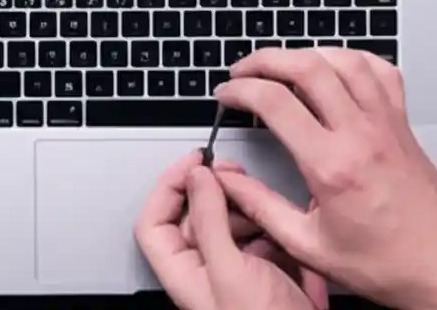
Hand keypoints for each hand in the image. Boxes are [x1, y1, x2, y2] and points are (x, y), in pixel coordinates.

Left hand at [135, 151, 328, 309]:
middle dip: (215, 191)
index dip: (169, 187)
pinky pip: (259, 237)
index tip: (194, 163)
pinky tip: (282, 224)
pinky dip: (270, 224)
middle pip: (194, 216)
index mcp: (183, 274)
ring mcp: (236, 272)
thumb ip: (210, 221)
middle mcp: (206, 272)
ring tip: (262, 201)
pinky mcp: (266, 273)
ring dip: (245, 206)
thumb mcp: (231, 270)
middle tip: (233, 174)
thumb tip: (197, 177)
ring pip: (229, 223)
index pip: (155, 222)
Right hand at [213, 48, 436, 308]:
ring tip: (282, 65)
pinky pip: (381, 71)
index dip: (241, 89)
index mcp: (333, 166)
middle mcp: (361, 135)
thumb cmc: (385, 262)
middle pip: (307, 66)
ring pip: (345, 60)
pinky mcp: (402, 124)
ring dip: (306, 54)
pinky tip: (335, 67)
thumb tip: (228, 182)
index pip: (276, 102)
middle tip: (244, 71)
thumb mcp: (308, 245)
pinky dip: (353, 59)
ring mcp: (386, 124)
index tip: (226, 94)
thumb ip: (261, 208)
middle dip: (265, 59)